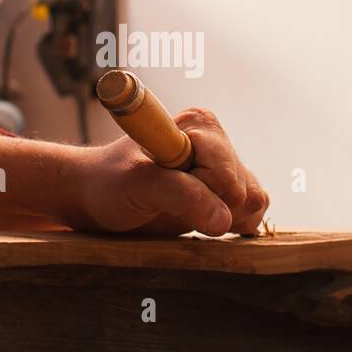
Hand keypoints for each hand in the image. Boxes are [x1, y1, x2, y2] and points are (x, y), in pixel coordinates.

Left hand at [79, 108, 269, 235]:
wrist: (98, 197)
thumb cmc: (111, 184)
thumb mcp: (138, 185)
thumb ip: (182, 195)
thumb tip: (224, 219)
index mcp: (199, 126)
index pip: (225, 175)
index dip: (199, 194)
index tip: (164, 189)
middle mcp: (217, 142)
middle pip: (244, 191)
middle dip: (210, 208)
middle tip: (169, 203)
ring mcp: (226, 167)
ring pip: (253, 203)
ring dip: (221, 220)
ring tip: (180, 211)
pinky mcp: (229, 192)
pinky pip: (253, 213)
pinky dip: (230, 225)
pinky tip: (197, 220)